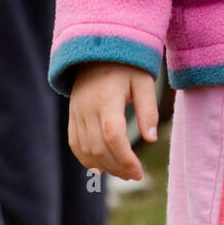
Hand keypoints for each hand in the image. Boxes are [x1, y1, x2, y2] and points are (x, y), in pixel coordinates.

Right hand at [69, 62, 158, 181]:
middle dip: (117, 167)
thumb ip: (148, 109)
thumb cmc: (127, 65)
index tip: (139, 171)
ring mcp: (76, 112)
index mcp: (106, 98)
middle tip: (135, 175)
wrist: (98, 49)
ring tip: (124, 172)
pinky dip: (86, 159)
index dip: (124, 158)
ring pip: (85, 149)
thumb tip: (151, 139)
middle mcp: (87, 108)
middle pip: (98, 147)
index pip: (112, 136)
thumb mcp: (144, 81)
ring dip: (104, 166)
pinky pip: (75, 143)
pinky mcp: (72, 115)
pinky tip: (101, 167)